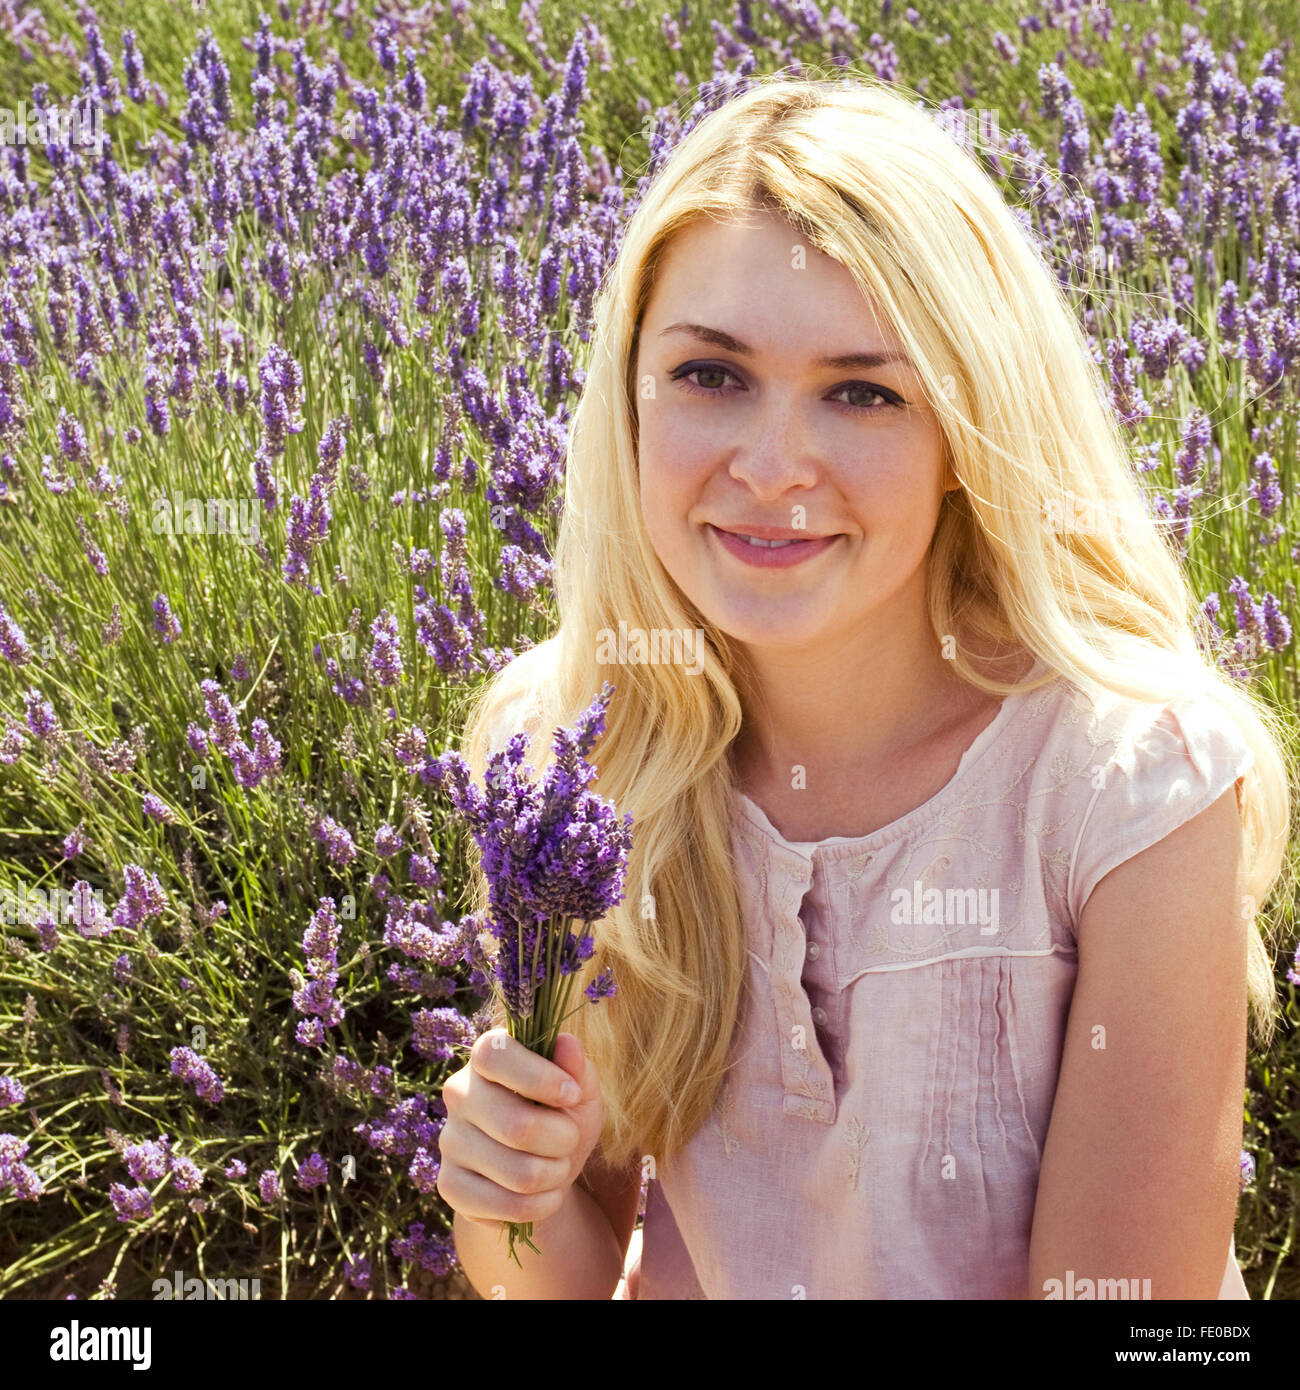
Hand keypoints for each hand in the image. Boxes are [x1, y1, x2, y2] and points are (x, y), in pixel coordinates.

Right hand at [436, 1030, 603, 1227]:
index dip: (537, 1076)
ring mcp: (449, 1140)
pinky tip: (544, 1194)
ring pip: (519, 1172)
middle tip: (570, 1139)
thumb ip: (577, 1068)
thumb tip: (567, 1043)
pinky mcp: (449, 1184)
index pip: (494, 1054)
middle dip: (562, 1139)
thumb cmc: (562, 1117)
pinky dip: (542, 1205)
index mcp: (486, 1057)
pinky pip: (508, 1206)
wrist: (541, 1172)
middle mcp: (459, 1093)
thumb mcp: (581, 1091)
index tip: (572, 1094)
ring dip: (555, 1174)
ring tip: (558, 1166)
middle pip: (516, 1125)